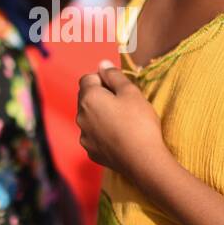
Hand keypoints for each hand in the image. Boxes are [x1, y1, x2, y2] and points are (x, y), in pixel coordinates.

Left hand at [76, 62, 169, 185]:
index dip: (103, 79)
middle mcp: (80, 116)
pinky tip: (120, 137)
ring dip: (101, 115)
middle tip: (125, 103)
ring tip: (124, 121)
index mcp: (88, 98)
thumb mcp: (131, 92)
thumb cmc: (139, 122)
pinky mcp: (91, 152)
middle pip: (87, 98)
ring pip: (90, 117)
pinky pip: (94, 135)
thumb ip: (114, 76)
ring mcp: (84, 136)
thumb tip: (102, 64)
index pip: (88, 78)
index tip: (120, 87)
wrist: (143, 160)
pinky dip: (103, 133)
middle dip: (102, 96)